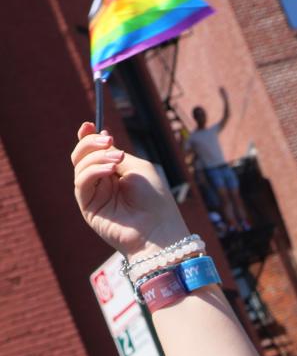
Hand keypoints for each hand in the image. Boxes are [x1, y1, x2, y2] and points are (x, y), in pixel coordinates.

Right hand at [73, 123, 188, 257]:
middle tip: (107, 140)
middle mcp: (102, 182)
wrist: (158, 230)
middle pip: (82, 156)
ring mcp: (94, 194)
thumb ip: (116, 153)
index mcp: (116, 171)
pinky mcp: (87, 206)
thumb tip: (100, 135)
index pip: (95, 151)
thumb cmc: (156, 199)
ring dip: (97, 157)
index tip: (88, 125)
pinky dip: (93, 171)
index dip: (88, 137)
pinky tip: (109, 170)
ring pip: (80, 166)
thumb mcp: (138, 168)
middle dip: (91, 144)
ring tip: (117, 160)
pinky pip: (82, 182)